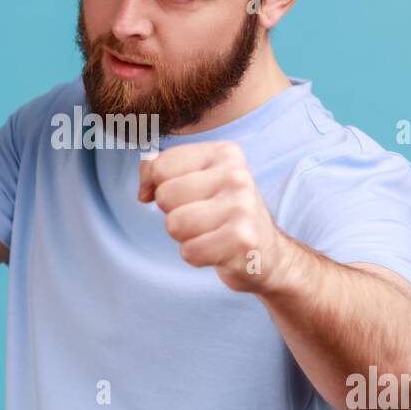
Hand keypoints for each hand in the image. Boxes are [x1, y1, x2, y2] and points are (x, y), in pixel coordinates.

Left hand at [139, 140, 288, 292]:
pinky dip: (197, 256)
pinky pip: (189, 252)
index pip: (160, 167)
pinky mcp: (242, 239)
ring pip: (175, 224)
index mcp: (224, 153)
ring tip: (211, 233)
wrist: (266, 254)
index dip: (160, 188)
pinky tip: (218, 251)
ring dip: (186, 237)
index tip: (185, 197)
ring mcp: (242, 206)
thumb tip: (143, 191)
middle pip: (165, 196)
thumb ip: (159, 170)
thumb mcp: (196, 180)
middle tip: (204, 219)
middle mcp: (236, 175)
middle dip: (175, 214)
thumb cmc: (222, 214)